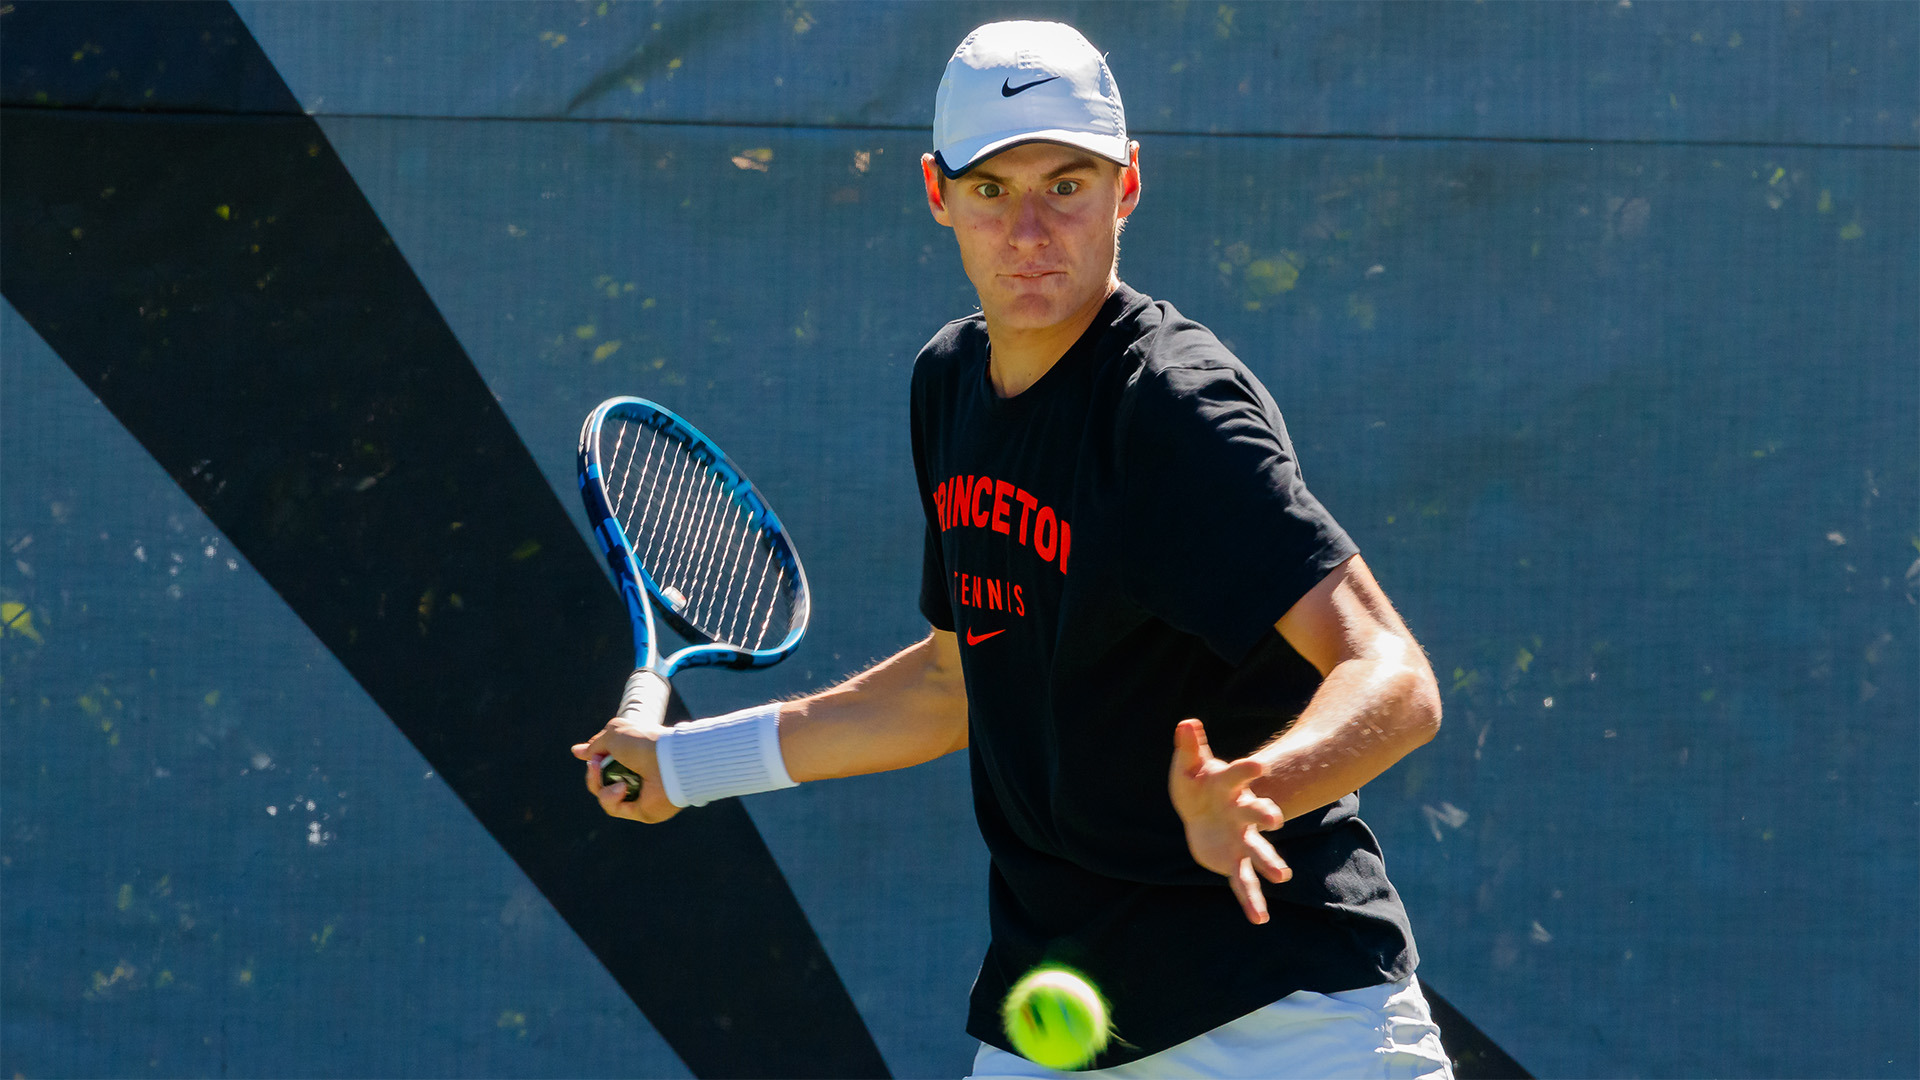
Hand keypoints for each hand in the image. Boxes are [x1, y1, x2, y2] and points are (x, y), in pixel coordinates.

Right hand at [571, 715, 681, 823]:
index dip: (594, 760)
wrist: (668, 761)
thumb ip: (596, 745)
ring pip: (604, 796)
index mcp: (633, 755)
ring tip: (605, 775)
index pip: (607, 762)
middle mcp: (635, 774)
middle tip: (594, 765)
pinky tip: (622, 788)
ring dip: (599, 785)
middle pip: (600, 781)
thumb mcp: (615, 734)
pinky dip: (612, 798)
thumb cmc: (644, 743)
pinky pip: (614, 808)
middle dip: (592, 774)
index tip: (581, 754)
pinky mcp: (640, 810)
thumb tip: (578, 752)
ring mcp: (638, 793)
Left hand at [1169, 718, 1290, 924]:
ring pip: (1258, 851)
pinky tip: (1259, 919)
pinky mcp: (1233, 860)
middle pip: (1256, 812)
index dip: (1246, 770)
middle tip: (1274, 820)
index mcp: (1228, 786)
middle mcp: (1241, 813)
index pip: (1237, 775)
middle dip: (1265, 814)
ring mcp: (1241, 838)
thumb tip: (1186, 722)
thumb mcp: (1189, 766)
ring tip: (1283, 876)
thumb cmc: (1198, 784)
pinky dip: (1251, 900)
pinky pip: (1243, 881)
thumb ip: (1189, 746)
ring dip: (1269, 862)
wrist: (1202, 811)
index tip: (1259, 766)